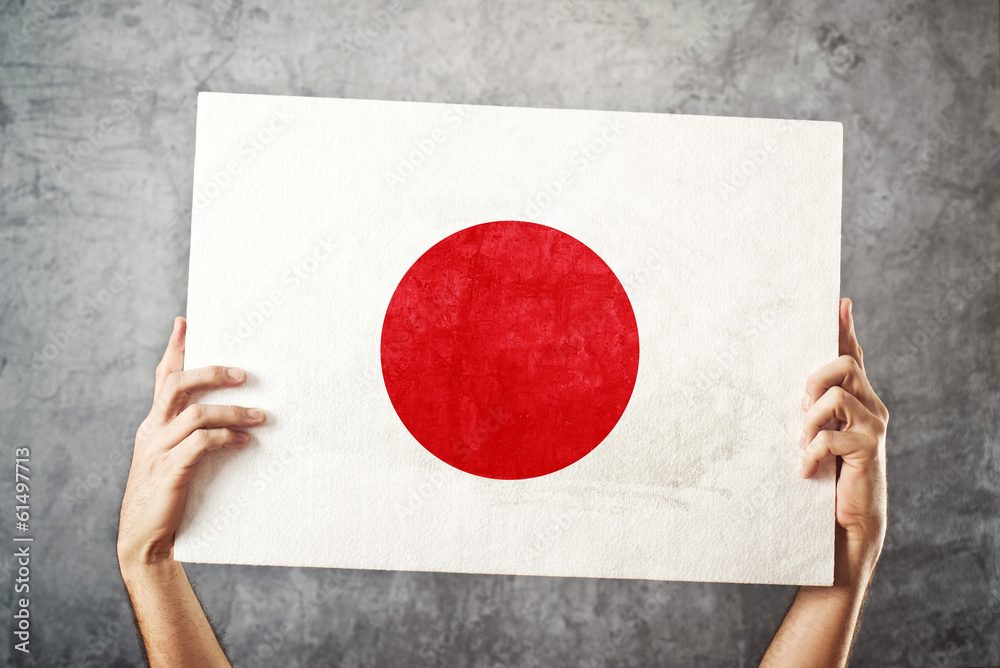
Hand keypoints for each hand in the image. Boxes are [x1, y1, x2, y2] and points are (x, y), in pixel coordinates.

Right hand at [117, 316, 264, 576]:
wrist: (146, 542)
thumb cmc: (169, 499)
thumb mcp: (176, 460)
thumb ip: (195, 437)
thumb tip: (235, 418)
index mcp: (153, 424)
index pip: (162, 378)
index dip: (174, 350)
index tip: (186, 322)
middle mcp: (152, 431)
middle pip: (177, 384)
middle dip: (211, 372)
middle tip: (244, 374)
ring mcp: (158, 450)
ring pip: (195, 413)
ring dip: (233, 411)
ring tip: (262, 415)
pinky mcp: (170, 471)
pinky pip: (201, 443)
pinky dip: (226, 437)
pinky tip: (246, 441)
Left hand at [799, 298, 888, 582]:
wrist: (846, 522)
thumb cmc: (825, 477)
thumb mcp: (813, 437)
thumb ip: (807, 411)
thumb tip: (783, 390)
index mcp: (857, 400)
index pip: (853, 356)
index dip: (846, 330)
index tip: (839, 304)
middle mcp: (871, 407)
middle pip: (844, 365)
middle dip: (813, 381)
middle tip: (800, 409)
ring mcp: (873, 427)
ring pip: (835, 395)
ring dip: (809, 419)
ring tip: (803, 444)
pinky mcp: (868, 450)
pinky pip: (831, 435)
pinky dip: (812, 451)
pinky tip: (806, 469)